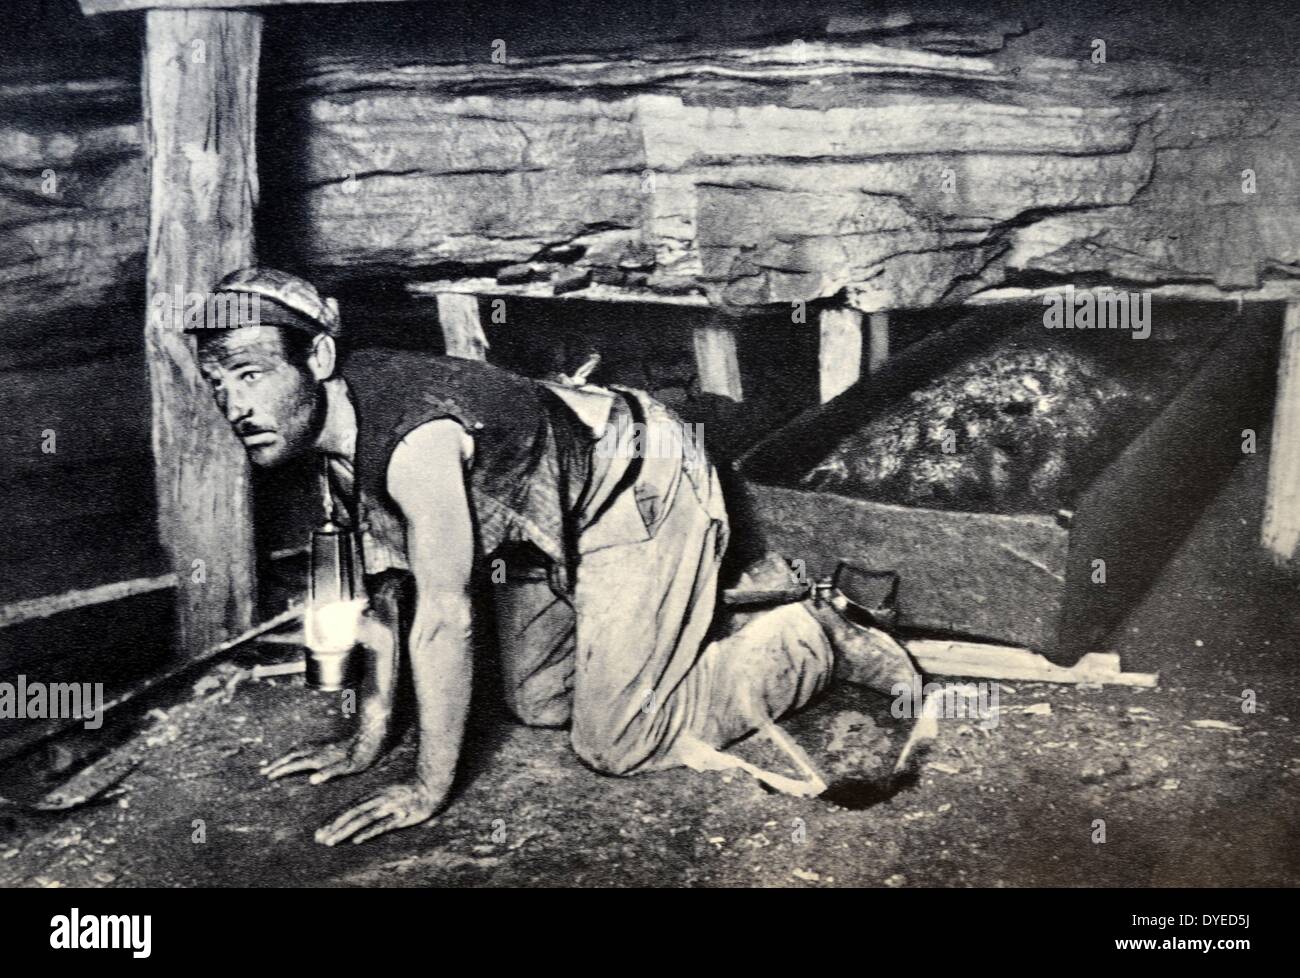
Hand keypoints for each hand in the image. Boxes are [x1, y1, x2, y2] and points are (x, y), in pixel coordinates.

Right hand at [261, 735, 380, 784]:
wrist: (369, 738)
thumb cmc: (360, 756)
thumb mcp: (347, 768)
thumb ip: (329, 773)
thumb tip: (312, 780)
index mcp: (318, 758)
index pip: (294, 765)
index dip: (281, 771)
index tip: (268, 776)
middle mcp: (316, 750)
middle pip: (291, 756)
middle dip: (276, 763)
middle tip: (263, 771)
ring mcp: (319, 746)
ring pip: (295, 750)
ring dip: (283, 757)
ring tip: (273, 763)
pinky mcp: (324, 745)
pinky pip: (302, 748)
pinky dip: (292, 752)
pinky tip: (294, 754)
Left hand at [314, 781, 446, 845]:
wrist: (433, 784)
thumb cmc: (412, 789)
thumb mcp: (391, 793)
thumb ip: (376, 802)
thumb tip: (360, 816)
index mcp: (376, 794)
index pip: (350, 808)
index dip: (334, 819)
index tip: (320, 830)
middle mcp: (380, 800)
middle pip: (352, 814)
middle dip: (334, 826)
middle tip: (318, 838)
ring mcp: (391, 808)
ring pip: (363, 820)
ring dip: (345, 830)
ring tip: (330, 841)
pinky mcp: (402, 816)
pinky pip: (384, 825)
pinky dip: (370, 832)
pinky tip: (357, 840)